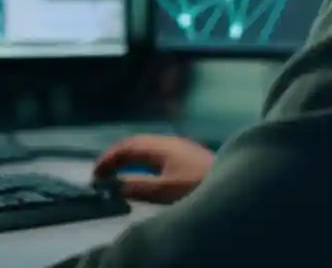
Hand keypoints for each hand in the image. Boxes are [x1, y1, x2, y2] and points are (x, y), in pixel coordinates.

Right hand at [92, 135, 214, 204]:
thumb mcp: (164, 191)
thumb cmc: (197, 186)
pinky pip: (155, 150)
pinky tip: (143, 170)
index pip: (126, 148)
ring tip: (117, 171)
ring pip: (145, 145)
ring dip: (128, 156)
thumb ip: (138, 187)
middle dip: (115, 155)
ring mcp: (178, 146)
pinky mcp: (187, 154)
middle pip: (134, 143)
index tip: (95, 175)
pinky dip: (140, 158)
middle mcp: (167, 141)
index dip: (108, 160)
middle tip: (101, 172)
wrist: (235, 182)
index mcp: (159, 146)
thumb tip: (115, 185)